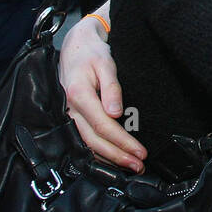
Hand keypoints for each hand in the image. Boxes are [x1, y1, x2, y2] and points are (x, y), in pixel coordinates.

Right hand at [59, 7, 145, 170]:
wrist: (75, 45)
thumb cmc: (91, 52)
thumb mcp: (105, 62)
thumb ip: (111, 87)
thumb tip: (116, 113)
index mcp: (79, 95)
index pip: (103, 126)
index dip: (122, 142)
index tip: (140, 152)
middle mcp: (71, 108)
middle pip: (94, 140)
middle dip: (118, 156)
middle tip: (139, 165)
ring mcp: (70, 114)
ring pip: (88, 143)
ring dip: (109, 158)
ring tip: (131, 165)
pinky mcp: (73, 116)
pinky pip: (84, 138)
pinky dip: (99, 151)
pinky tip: (113, 158)